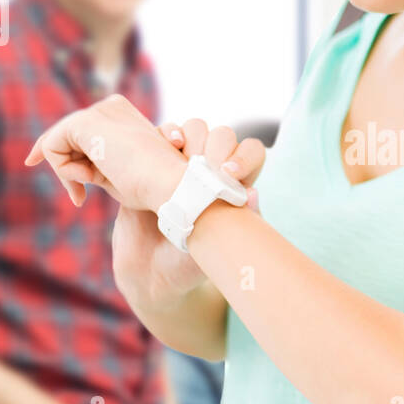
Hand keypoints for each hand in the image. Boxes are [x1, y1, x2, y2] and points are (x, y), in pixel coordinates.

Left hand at [24, 93, 186, 211]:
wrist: (171, 185)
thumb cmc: (151, 188)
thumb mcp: (117, 174)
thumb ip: (96, 165)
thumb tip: (76, 169)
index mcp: (122, 116)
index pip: (79, 132)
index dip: (63, 158)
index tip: (74, 193)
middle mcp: (110, 107)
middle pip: (64, 136)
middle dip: (65, 171)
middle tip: (79, 199)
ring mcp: (99, 111)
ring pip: (56, 141)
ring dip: (68, 173)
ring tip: (90, 188)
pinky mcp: (86, 121)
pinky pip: (53, 146)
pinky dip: (64, 170)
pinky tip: (89, 178)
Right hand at [112, 117, 265, 306]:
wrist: (150, 275)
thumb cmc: (191, 265)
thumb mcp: (216, 250)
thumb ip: (235, 225)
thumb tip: (254, 196)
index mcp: (234, 187)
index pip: (251, 154)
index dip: (245, 157)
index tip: (231, 174)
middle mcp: (210, 170)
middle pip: (221, 136)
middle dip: (216, 146)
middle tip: (205, 167)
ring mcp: (181, 164)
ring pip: (194, 129)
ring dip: (191, 136)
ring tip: (183, 156)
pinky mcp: (152, 163)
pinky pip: (161, 134)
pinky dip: (165, 133)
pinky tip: (168, 143)